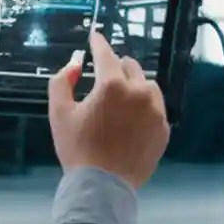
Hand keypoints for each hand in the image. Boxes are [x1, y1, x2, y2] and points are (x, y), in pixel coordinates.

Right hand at [48, 31, 169, 189]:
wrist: (103, 186)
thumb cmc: (78, 149)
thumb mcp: (59, 113)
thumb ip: (62, 81)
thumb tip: (75, 65)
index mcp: (112, 85)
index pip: (106, 54)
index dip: (98, 43)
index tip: (95, 37)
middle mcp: (139, 93)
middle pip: (130, 67)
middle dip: (117, 68)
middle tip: (106, 77)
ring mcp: (155, 111)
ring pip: (147, 86)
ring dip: (134, 85)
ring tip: (121, 99)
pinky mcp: (163, 129)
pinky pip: (155, 108)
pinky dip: (144, 107)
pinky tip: (132, 119)